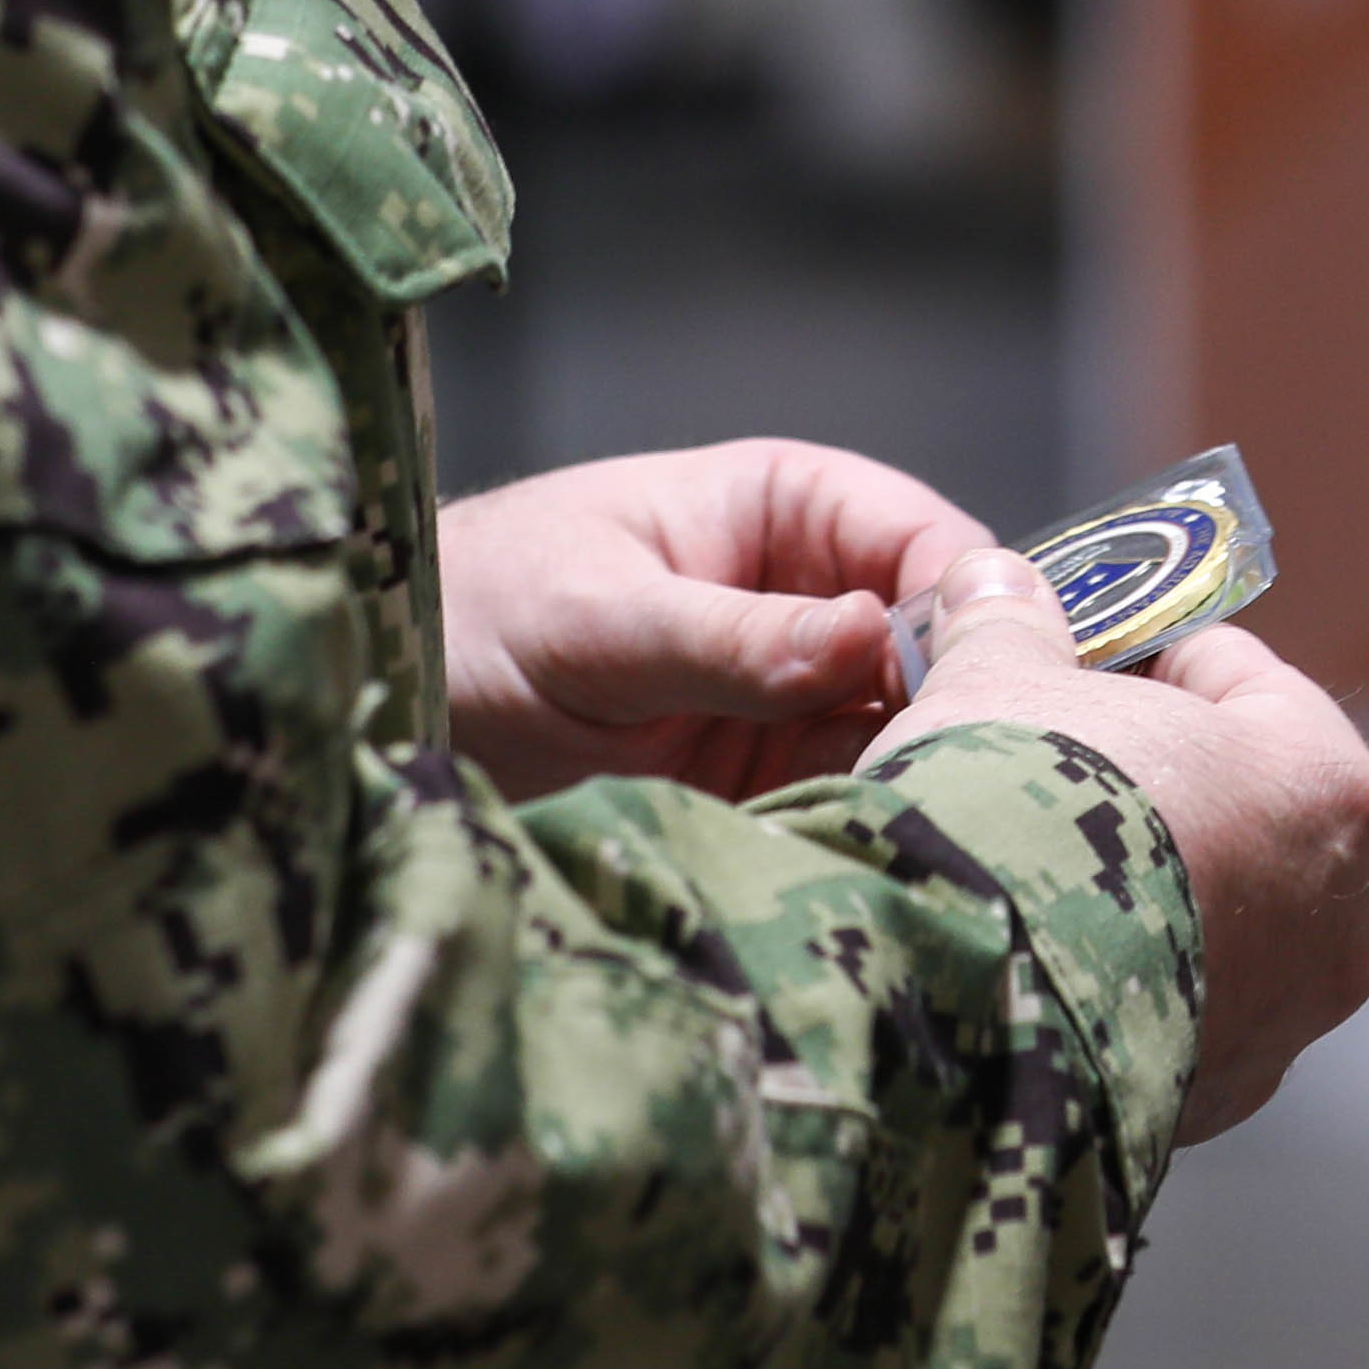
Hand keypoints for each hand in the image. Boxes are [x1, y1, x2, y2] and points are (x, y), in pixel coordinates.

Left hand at [437, 441, 1000, 802]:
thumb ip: (735, 637)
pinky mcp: (763, 779)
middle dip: (951, 705)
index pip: (919, 540)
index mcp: (783, 509)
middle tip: (954, 776)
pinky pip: (842, 799)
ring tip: (908, 828)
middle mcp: (806, 595)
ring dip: (910, 777)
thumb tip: (873, 635)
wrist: (389, 703)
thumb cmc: (480, 608)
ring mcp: (791, 693)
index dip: (965, 604)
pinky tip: (857, 859)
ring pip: (900, 732)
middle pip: (932, 645)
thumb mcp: (605, 620)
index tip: (980, 681)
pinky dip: (858, 829)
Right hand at [875, 543, 1368, 1142]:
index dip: (1144, 661)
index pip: (1241, 680)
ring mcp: (1282, 1028)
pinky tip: (1032, 965)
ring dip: (1136, 896)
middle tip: (1043, 762)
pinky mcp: (1210, 1109)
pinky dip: (1115, 990)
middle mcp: (1338, 917)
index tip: (1072, 660)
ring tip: (1025, 874)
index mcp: (1328, 785)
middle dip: (1150, 785)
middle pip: (1239, 812)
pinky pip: (1167, 1021)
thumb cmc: (1015, 813)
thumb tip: (991, 579)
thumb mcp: (997, 680)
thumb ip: (1009, 622)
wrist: (965, 1006)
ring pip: (1209, 927)